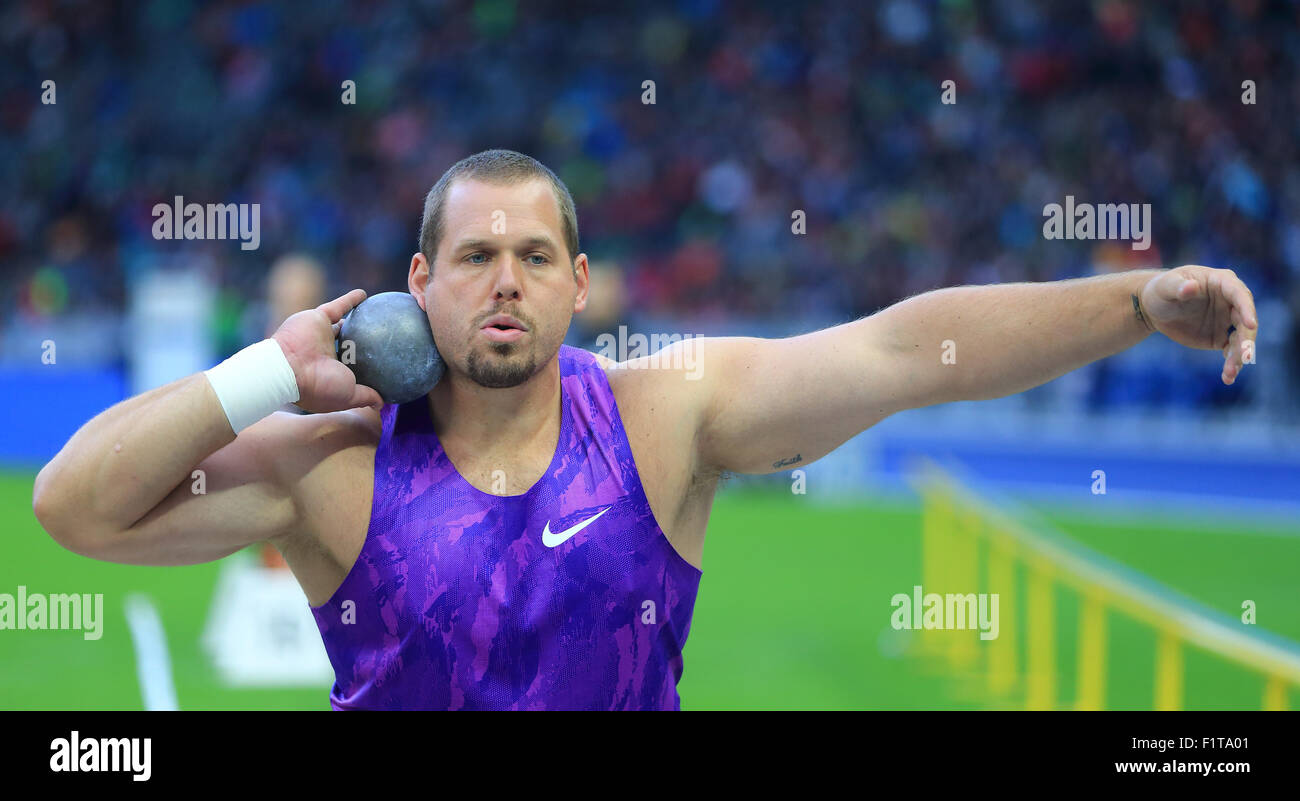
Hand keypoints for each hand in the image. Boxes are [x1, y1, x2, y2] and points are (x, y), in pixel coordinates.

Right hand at [271, 289, 383, 411]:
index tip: (379, 368)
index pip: (349, 369)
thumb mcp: (349, 396)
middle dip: (357, 345)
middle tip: (378, 340)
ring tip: (372, 315)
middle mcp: (325, 354)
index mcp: (330, 373)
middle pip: (346, 346)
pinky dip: (350, 299)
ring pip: (341, 324)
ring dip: (354, 320)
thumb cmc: (319, 386)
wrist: (289, 368)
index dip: (362, 369)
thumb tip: (382, 403)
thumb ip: (365, 396)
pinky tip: (364, 294)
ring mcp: (320, 335)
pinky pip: (337, 306)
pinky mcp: (317, 318)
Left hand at [1138, 266, 1257, 384]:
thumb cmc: (1161, 290)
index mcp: (1222, 282)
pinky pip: (1231, 351)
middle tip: (1244, 357)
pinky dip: (1232, 363)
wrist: (1155, 308)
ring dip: (1239, 356)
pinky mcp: (1220, 337)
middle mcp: (1230, 301)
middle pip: (1245, 320)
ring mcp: (1227, 320)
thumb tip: (1191, 287)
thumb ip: (1177, 286)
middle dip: (1246, 339)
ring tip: (1230, 373)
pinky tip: (1228, 376)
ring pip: (1241, 338)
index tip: (1251, 324)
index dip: (1247, 309)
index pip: (1239, 294)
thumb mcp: (1165, 286)